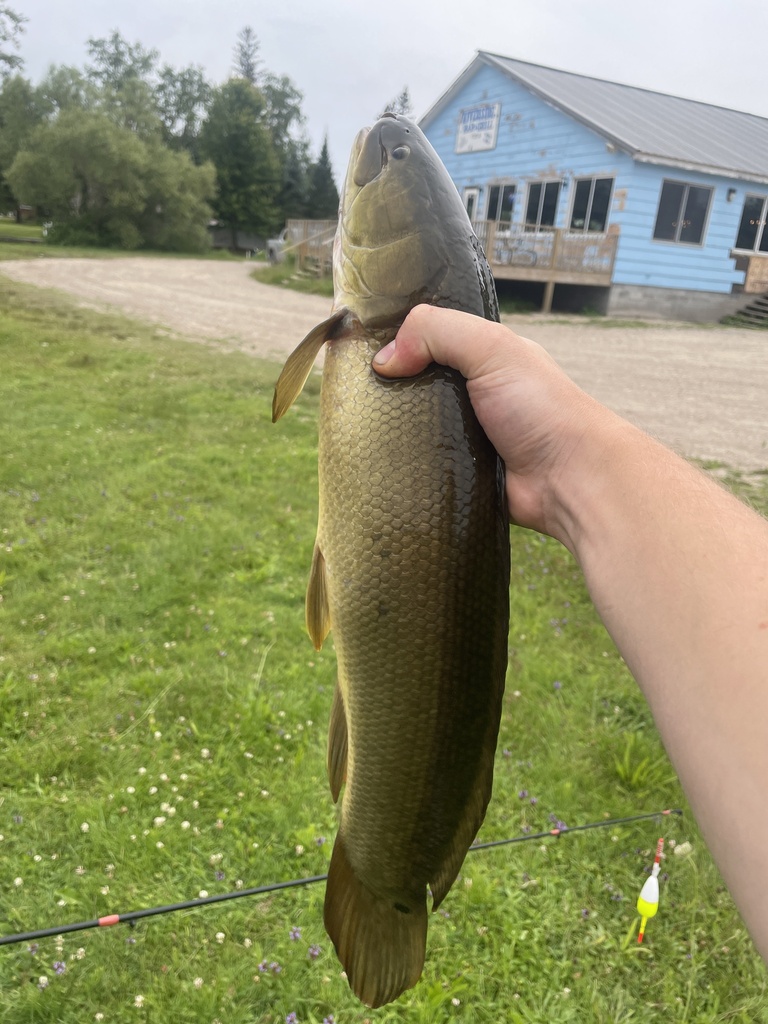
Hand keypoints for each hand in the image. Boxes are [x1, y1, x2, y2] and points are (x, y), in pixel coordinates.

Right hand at [374, 304, 608, 542]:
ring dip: (392, 431)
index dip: (396, 340)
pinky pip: (420, 467)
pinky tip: (378, 463)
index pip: (428, 340)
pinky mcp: (458, 475)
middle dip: (387, 388)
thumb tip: (383, 360)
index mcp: (482, 359)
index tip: (356, 346)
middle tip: (352, 393)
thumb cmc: (543, 409)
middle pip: (413, 385)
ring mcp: (464, 436)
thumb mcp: (492, 348)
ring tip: (357, 430)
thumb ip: (438, 333)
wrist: (572, 480)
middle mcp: (471, 395)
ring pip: (412, 428)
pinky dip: (404, 466)